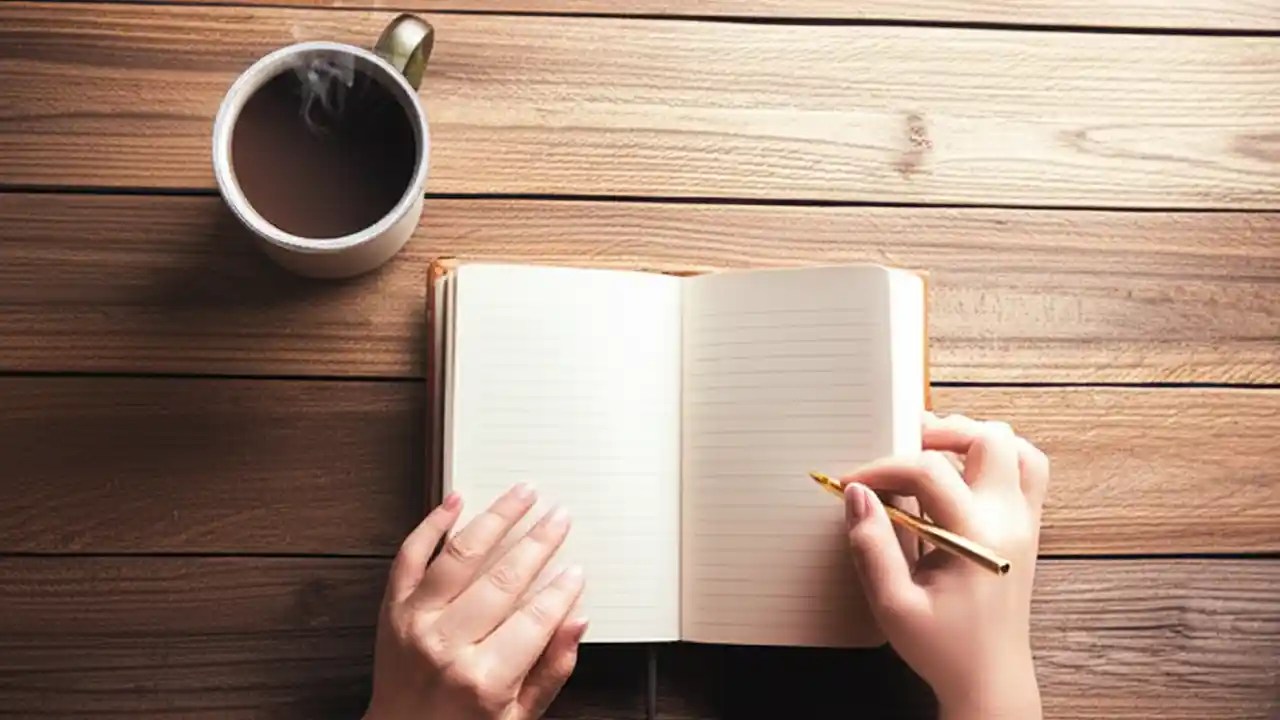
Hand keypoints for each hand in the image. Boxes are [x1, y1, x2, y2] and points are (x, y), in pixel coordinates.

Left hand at [365, 484, 587, 719]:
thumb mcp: (519, 717)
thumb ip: (551, 671)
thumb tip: (576, 622)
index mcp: (483, 679)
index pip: (534, 619)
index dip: (560, 591)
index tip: (576, 570)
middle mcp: (446, 646)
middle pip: (502, 580)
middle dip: (538, 543)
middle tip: (558, 518)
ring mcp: (415, 623)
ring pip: (459, 557)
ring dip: (495, 520)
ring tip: (521, 496)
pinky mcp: (392, 610)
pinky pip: (409, 558)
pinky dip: (431, 525)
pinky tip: (455, 503)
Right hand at [840, 412, 1048, 719]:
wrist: (989, 679)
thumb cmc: (944, 648)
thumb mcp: (893, 604)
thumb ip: (872, 546)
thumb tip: (858, 496)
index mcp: (978, 536)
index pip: (928, 471)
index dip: (883, 468)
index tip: (854, 483)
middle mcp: (1009, 520)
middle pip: (989, 438)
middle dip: (940, 433)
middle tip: (902, 451)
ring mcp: (1025, 522)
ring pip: (1017, 448)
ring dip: (973, 441)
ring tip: (934, 455)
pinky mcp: (1027, 529)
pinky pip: (1026, 471)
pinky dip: (994, 460)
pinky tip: (961, 477)